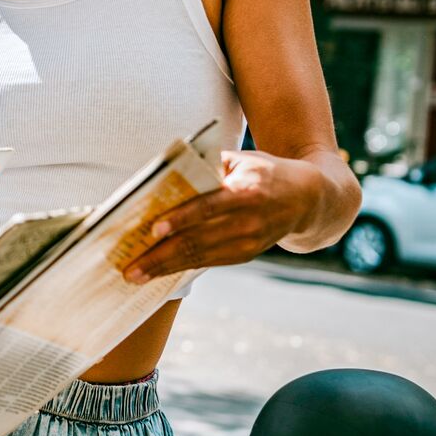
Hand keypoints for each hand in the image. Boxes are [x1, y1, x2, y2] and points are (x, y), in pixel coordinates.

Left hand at [124, 150, 322, 278]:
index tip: (153, 230)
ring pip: (199, 257)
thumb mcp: (240, 160)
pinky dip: (181, 268)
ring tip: (136, 275)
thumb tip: (163, 177)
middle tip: (130, 268)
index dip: (180, 219)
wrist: (305, 198)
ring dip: (164, 268)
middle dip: (160, 256)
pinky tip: (159, 272)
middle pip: (197, 241)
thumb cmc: (262, 172)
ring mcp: (248, 243)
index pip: (207, 207)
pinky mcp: (246, 255)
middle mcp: (248, 222)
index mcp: (246, 191)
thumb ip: (207, 166)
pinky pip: (208, 262)